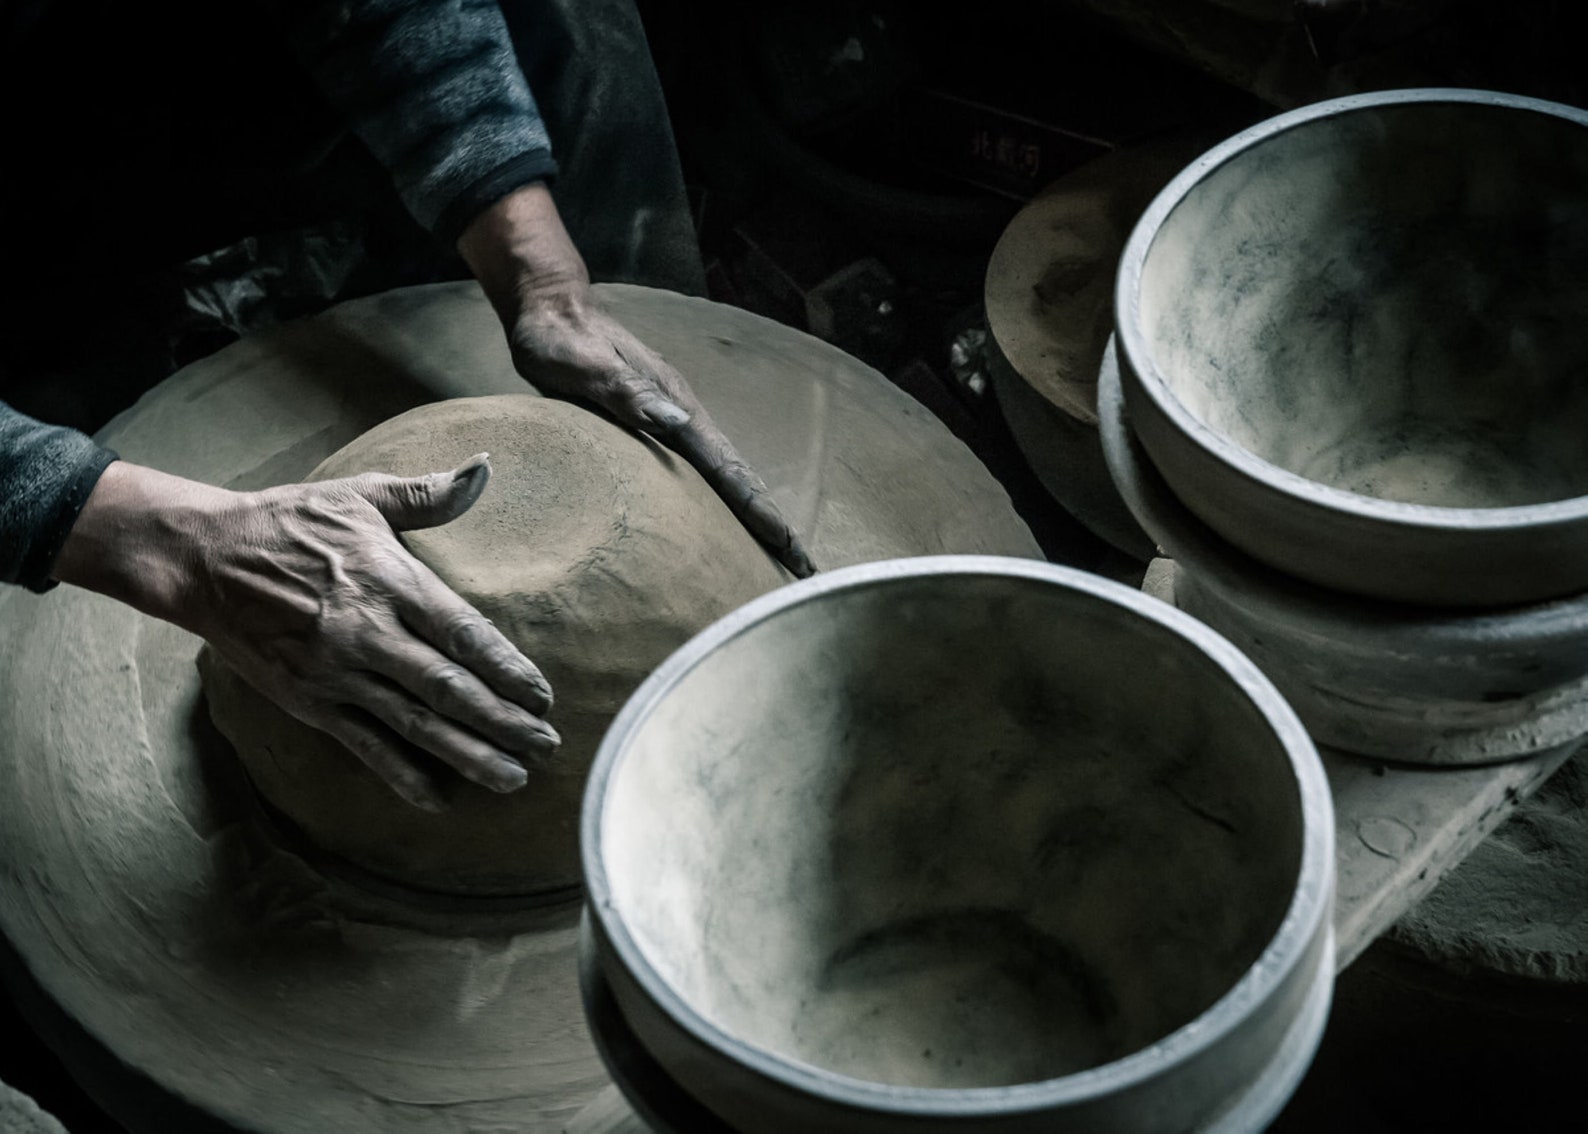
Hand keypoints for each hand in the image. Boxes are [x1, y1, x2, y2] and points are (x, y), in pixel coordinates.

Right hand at [52, 458, 558, 810]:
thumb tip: (485, 467)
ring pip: (413, 723)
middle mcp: (366, 631)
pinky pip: (364, 744)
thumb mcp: (359, 496)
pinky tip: (438, 798)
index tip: (543, 695)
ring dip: (467, 754)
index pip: (462, 631)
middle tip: (547, 745)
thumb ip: (426, 494)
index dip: (507, 667)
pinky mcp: (309, 701)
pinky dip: (401, 774)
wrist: (202, 559)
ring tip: (513, 778)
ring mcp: (336, 673)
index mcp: (387, 580)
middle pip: (446, 686)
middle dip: (501, 720)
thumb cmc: (290, 522)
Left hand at [458, 182, 814, 577]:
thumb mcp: (585, 366)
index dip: (757, 508)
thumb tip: (678, 420)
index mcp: (676, 406)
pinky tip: (725, 520)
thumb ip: (627, 392)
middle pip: (738, 477)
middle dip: (771, 521)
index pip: (727, 468)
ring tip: (779, 552)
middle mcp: (683, 416)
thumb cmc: (559, 339)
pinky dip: (723, 499)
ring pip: (724, 476)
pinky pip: (700, 472)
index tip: (787, 543)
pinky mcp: (656, 428)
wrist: (551, 307)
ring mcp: (673, 422)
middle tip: (803, 565)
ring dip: (753, 514)